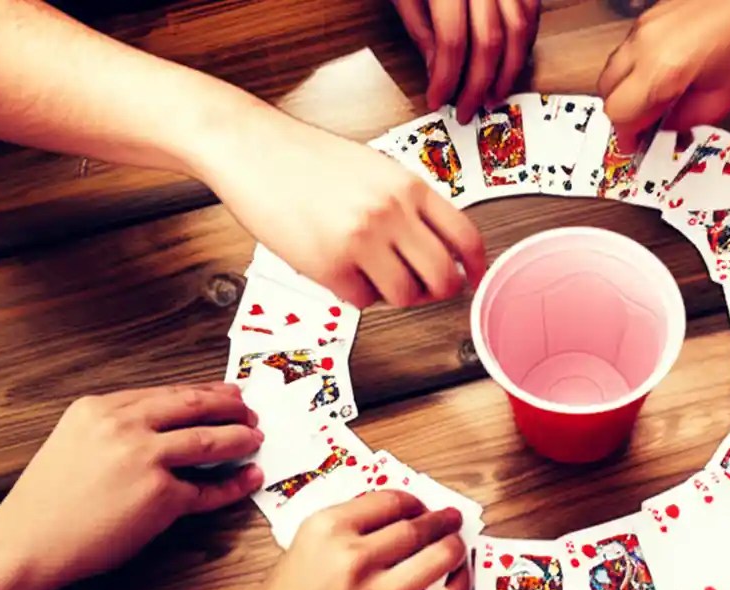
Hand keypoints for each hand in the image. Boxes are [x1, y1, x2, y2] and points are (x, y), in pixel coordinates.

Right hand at [0, 383, 263, 589]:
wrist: (28, 544)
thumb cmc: (48, 500)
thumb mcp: (75, 441)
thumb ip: (115, 426)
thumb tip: (165, 421)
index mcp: (100, 409)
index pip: (166, 392)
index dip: (203, 392)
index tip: (225, 393)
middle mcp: (124, 427)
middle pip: (193, 407)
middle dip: (229, 407)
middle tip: (250, 411)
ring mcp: (144, 461)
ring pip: (208, 441)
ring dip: (239, 439)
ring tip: (256, 439)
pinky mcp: (160, 498)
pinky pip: (207, 490)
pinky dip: (234, 484)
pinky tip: (250, 478)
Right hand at [197, 111, 484, 307]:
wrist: (254, 149)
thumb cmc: (309, 159)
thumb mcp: (377, 169)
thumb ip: (410, 205)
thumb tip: (441, 249)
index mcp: (410, 186)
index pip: (466, 236)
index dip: (475, 267)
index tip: (473, 280)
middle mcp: (391, 212)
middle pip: (442, 277)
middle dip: (437, 291)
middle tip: (423, 289)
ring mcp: (361, 240)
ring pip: (404, 296)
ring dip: (392, 293)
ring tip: (370, 272)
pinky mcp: (328, 265)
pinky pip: (360, 300)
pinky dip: (352, 291)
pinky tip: (336, 266)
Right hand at [227, 491, 468, 589]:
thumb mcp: (302, 546)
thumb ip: (346, 526)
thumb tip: (395, 514)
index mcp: (326, 529)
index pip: (390, 500)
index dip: (415, 500)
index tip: (423, 505)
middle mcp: (351, 557)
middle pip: (417, 526)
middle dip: (442, 520)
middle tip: (452, 518)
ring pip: (438, 558)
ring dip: (456, 547)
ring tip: (459, 544)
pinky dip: (459, 585)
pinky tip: (459, 578)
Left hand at [391, 0, 541, 122]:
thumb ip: (419, 26)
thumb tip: (437, 70)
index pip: (451, 40)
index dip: (446, 77)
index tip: (438, 100)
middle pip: (490, 40)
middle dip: (480, 84)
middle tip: (469, 110)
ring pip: (519, 29)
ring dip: (509, 70)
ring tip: (494, 95)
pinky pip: (531, 11)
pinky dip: (524, 42)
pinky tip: (510, 62)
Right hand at [598, 0, 729, 147]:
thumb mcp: (722, 99)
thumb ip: (684, 120)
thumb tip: (663, 127)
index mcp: (662, 71)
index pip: (619, 114)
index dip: (625, 136)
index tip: (634, 146)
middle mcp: (644, 45)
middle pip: (607, 91)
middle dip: (622, 114)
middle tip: (644, 127)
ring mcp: (643, 26)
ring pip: (613, 69)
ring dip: (626, 90)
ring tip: (655, 100)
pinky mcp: (649, 15)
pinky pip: (628, 50)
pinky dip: (635, 68)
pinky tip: (662, 74)